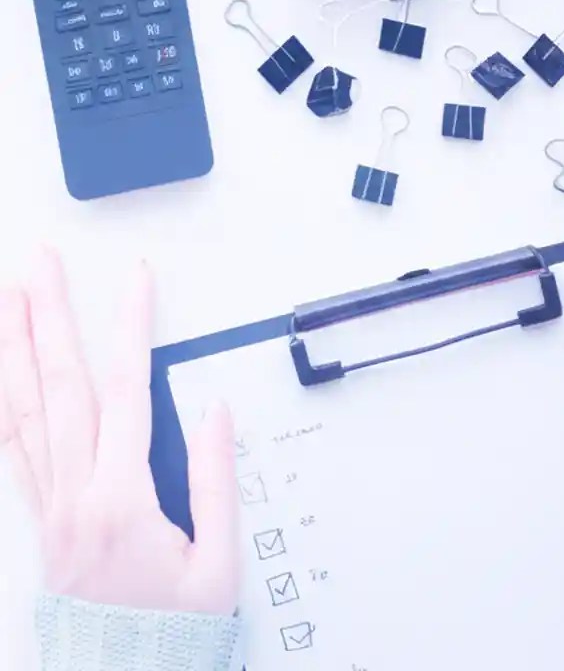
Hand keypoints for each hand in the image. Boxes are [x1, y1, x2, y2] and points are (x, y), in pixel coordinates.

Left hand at [0, 250, 238, 614]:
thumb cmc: (173, 626)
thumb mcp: (215, 561)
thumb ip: (214, 479)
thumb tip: (211, 411)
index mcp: (121, 500)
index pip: (127, 392)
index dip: (131, 328)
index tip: (135, 280)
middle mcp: (72, 494)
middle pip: (58, 387)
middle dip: (47, 316)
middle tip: (40, 263)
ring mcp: (48, 504)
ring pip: (21, 409)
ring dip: (12, 347)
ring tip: (8, 298)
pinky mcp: (39, 516)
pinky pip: (10, 445)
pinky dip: (0, 402)